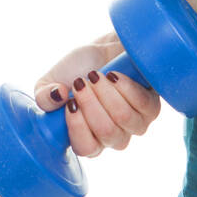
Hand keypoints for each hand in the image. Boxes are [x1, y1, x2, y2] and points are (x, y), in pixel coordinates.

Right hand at [33, 42, 159, 158]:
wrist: (105, 48)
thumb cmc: (79, 68)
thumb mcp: (52, 81)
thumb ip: (44, 97)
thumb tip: (58, 96)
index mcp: (88, 138)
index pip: (87, 149)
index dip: (78, 128)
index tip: (70, 103)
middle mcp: (113, 137)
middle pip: (106, 131)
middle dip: (91, 102)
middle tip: (81, 82)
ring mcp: (134, 124)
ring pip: (124, 118)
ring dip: (106, 92)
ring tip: (95, 75)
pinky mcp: (151, 108)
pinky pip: (141, 104)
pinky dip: (124, 86)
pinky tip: (113, 74)